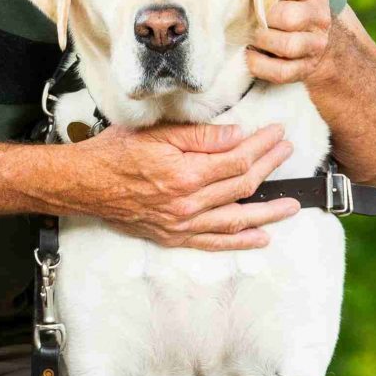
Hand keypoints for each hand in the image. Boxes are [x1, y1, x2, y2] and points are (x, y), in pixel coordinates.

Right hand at [59, 121, 300, 250]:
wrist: (84, 184)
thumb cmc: (115, 153)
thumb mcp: (157, 133)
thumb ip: (200, 136)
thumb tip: (236, 135)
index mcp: (186, 174)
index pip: (238, 159)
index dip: (262, 146)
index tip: (277, 134)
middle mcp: (188, 204)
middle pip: (242, 186)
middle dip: (269, 168)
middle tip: (286, 154)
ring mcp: (182, 224)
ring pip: (235, 219)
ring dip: (267, 213)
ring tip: (291, 205)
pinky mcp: (174, 237)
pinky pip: (214, 242)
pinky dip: (239, 241)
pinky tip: (260, 238)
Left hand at [247, 0, 332, 86]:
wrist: (317, 37)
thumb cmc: (289, 1)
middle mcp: (320, 15)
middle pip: (289, 18)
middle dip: (261, 19)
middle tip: (242, 16)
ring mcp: (316, 44)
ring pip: (287, 45)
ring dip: (261, 41)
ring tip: (246, 34)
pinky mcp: (306, 68)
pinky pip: (282, 71)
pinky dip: (261, 65)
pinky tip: (249, 56)